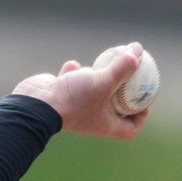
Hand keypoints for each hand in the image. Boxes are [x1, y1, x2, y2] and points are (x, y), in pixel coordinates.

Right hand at [13, 43, 150, 138]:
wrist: (36, 105)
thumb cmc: (73, 100)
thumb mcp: (103, 82)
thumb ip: (122, 68)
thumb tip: (139, 51)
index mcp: (106, 124)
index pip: (129, 129)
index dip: (141, 117)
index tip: (145, 101)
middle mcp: (93, 117)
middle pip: (114, 107)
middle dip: (123, 90)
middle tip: (132, 73)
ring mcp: (76, 106)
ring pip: (93, 92)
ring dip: (100, 79)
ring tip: (106, 64)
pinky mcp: (61, 95)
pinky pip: (71, 83)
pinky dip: (73, 73)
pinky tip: (74, 65)